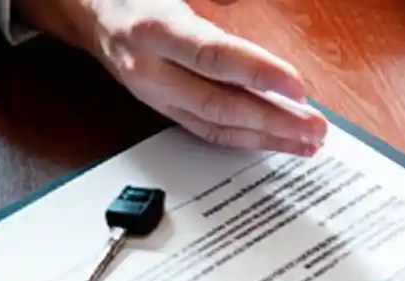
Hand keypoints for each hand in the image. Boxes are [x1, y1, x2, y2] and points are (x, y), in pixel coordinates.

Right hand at [20, 0, 327, 154]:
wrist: (89, 12)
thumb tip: (240, 5)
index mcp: (155, 29)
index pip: (213, 57)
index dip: (257, 74)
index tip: (297, 88)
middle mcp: (152, 69)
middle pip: (218, 103)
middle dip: (272, 120)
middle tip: (315, 127)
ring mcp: (155, 95)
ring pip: (214, 125)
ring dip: (265, 138)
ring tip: (306, 142)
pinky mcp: (163, 109)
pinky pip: (206, 130)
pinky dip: (244, 139)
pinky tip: (274, 142)